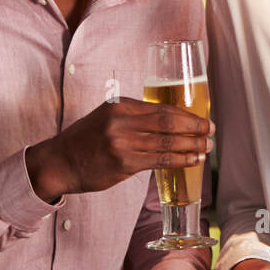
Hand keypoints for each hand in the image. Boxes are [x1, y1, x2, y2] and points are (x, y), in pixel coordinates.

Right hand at [25, 97, 214, 202]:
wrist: (59, 162)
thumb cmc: (87, 140)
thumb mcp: (108, 117)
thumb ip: (135, 117)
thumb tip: (172, 122)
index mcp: (121, 106)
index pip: (162, 108)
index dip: (187, 115)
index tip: (203, 119)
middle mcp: (122, 122)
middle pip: (168, 123)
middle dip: (195, 128)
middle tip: (211, 131)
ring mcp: (122, 143)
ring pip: (167, 143)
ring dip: (192, 146)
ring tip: (206, 148)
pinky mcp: (123, 164)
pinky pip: (159, 161)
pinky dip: (180, 160)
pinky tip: (192, 160)